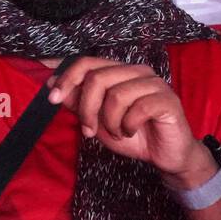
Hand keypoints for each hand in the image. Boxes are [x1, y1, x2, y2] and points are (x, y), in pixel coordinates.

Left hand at [46, 56, 214, 187]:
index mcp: (120, 71)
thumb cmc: (134, 135)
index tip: (53, 99)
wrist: (165, 156)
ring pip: (116, 94)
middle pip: (98, 78)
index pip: (87, 63)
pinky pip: (139, 108)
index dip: (68, 79)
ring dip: (110, 122)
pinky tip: (132, 132)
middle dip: (87, 109)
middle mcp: (137, 71)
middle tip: (90, 131)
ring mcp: (154, 84)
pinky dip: (128, 126)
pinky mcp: (168, 100)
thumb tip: (53, 84)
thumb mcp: (99, 121)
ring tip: (118, 132)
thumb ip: (79, 102)